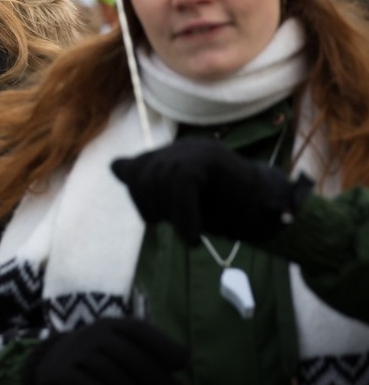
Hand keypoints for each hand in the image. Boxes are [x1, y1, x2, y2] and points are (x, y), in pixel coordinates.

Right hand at [25, 318, 186, 384]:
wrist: (51, 372)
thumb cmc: (99, 367)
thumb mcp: (121, 355)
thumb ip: (148, 356)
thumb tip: (184, 357)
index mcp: (109, 326)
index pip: (137, 330)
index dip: (161, 344)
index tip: (183, 362)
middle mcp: (90, 333)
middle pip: (129, 355)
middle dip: (156, 379)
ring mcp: (72, 352)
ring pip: (111, 373)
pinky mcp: (57, 372)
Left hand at [111, 138, 311, 243]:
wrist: (271, 217)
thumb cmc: (226, 213)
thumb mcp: (179, 203)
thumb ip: (150, 185)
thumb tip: (114, 166)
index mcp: (175, 155)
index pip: (136, 167)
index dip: (139, 195)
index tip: (155, 216)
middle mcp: (184, 147)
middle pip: (144, 174)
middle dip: (152, 206)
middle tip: (177, 225)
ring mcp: (199, 150)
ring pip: (162, 178)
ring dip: (171, 213)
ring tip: (190, 229)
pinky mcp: (212, 159)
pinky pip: (182, 182)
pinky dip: (183, 214)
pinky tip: (192, 237)